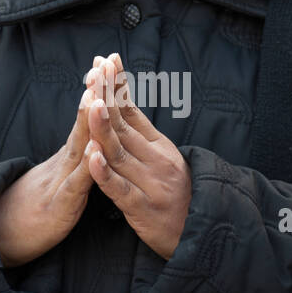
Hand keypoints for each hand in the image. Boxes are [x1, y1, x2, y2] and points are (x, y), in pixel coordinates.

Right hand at [0, 66, 100, 266]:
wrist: (2, 237)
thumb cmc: (37, 208)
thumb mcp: (61, 177)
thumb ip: (77, 155)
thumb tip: (92, 133)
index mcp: (70, 155)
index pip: (89, 117)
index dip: (101, 91)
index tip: (110, 63)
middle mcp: (65, 161)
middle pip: (84, 122)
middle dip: (96, 93)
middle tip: (105, 64)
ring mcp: (60, 181)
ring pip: (78, 147)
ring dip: (87, 121)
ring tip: (97, 96)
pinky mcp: (60, 207)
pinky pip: (74, 186)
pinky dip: (85, 170)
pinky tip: (93, 155)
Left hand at [84, 55, 191, 260]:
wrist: (200, 233)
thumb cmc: (177, 195)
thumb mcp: (164, 158)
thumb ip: (141, 133)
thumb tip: (121, 100)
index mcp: (159, 145)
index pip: (133, 109)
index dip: (117, 85)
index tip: (106, 60)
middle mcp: (155, 160)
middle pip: (124, 125)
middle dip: (107, 96)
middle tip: (94, 71)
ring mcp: (149, 183)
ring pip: (120, 152)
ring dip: (103, 128)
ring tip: (90, 105)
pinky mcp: (142, 208)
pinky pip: (120, 189)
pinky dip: (105, 173)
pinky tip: (93, 158)